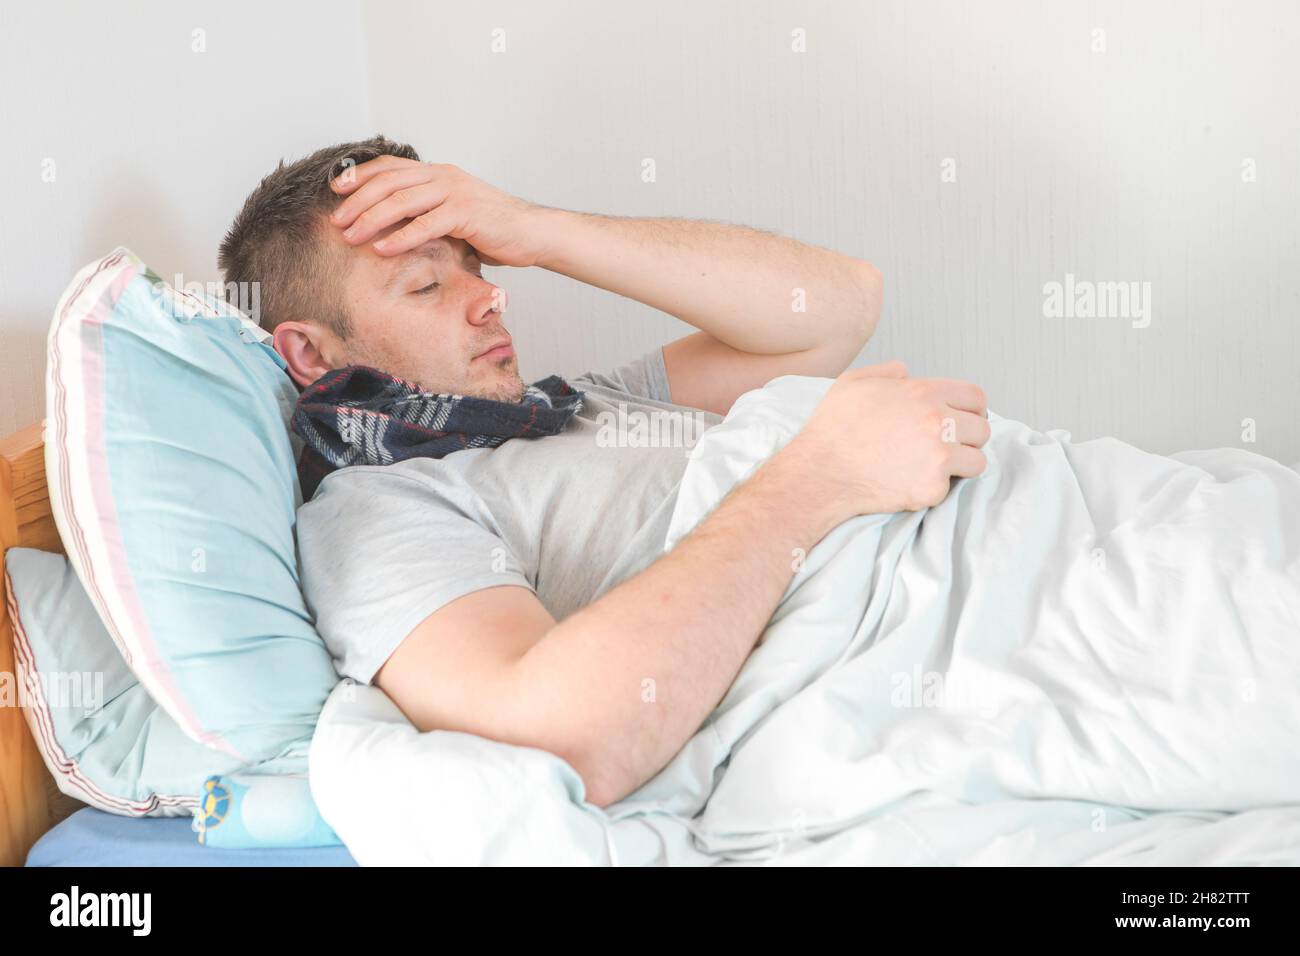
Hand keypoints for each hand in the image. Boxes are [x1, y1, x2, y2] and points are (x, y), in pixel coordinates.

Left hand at [327, 157, 550, 266]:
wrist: (531, 233)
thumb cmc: (492, 228)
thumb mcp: (453, 212)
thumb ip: (427, 210)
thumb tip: (392, 224)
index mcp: (438, 173)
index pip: (390, 166)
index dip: (359, 175)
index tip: (335, 190)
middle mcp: (443, 176)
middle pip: (389, 182)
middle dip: (357, 201)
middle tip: (336, 221)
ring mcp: (454, 193)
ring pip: (402, 201)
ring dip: (372, 219)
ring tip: (351, 237)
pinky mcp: (466, 214)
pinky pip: (425, 225)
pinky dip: (401, 237)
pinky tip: (382, 249)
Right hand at [779, 359, 989, 518]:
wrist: (820, 473)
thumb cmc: (832, 429)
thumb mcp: (852, 383)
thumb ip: (885, 371)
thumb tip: (905, 372)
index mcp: (924, 393)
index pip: (975, 397)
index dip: (973, 409)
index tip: (964, 420)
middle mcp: (938, 422)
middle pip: (981, 430)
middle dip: (968, 439)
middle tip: (946, 447)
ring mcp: (938, 456)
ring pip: (976, 461)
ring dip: (960, 465)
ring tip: (934, 467)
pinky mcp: (932, 487)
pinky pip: (949, 488)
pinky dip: (932, 488)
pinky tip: (908, 482)